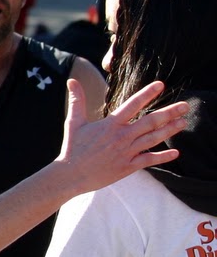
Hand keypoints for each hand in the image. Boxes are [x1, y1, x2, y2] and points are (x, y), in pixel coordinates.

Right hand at [57, 78, 187, 192]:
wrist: (70, 175)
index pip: (132, 105)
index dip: (147, 94)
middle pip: (150, 122)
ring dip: (170, 130)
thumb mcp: (73, 122)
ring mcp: (126, 152)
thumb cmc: (72, 147)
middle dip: (170, 112)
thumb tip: (71, 81)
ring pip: (154, 139)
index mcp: (110, 125)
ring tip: (184, 122)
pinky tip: (176, 153)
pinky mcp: (128, 167)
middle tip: (185, 106)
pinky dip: (163, 156)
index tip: (161, 85)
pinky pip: (149, 160)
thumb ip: (76, 101)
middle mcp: (121, 137)